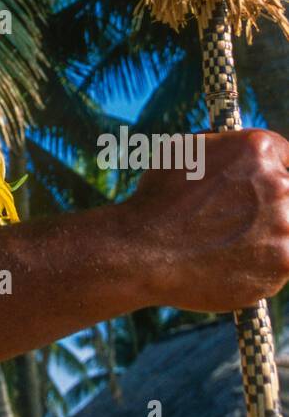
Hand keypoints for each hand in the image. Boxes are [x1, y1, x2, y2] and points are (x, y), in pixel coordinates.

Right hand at [127, 129, 288, 312]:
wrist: (143, 251)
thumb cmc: (159, 198)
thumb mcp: (190, 151)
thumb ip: (229, 148)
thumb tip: (247, 154)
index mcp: (258, 150)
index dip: (277, 170)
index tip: (268, 185)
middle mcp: (279, 186)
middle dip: (271, 205)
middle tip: (240, 217)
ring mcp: (284, 229)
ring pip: (287, 230)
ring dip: (268, 235)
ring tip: (228, 241)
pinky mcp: (281, 268)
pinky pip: (280, 263)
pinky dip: (260, 264)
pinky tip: (227, 260)